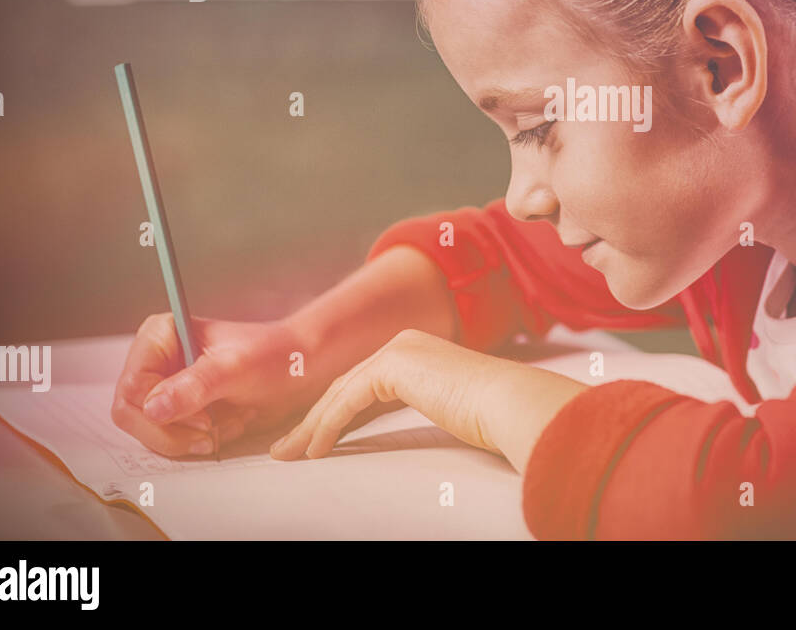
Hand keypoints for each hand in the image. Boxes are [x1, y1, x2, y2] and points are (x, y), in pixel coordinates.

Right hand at [111, 314, 323, 456]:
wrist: (302, 367)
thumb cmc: (275, 355)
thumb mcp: (236, 368)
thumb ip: (195, 386)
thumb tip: (152, 408)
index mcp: (160, 336)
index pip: (132, 388)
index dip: (160, 413)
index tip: (202, 420)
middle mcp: (156, 360)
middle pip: (135, 416)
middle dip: (177, 430)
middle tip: (215, 429)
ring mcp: (166, 386)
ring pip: (153, 432)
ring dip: (195, 436)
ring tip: (233, 418)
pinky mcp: (180, 408)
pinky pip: (173, 439)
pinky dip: (203, 439)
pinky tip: (232, 423)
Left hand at [269, 329, 589, 472]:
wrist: (509, 403)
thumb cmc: (494, 414)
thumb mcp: (452, 407)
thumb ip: (429, 405)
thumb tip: (425, 423)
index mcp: (418, 350)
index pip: (364, 385)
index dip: (333, 414)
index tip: (312, 442)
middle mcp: (405, 342)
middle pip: (346, 386)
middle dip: (312, 419)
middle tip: (286, 448)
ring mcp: (398, 349)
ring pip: (341, 393)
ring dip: (310, 426)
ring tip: (287, 454)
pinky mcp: (393, 365)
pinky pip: (348, 400)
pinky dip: (327, 427)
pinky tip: (316, 450)